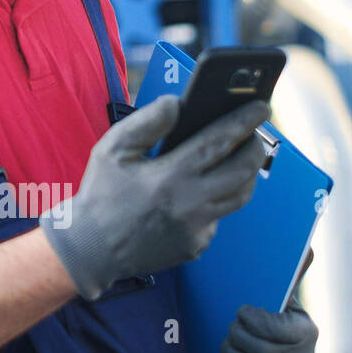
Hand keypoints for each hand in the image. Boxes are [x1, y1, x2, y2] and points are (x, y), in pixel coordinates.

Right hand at [39, 94, 270, 300]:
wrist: (91, 249)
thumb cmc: (99, 195)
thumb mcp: (111, 151)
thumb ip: (145, 123)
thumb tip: (177, 104)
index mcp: (170, 176)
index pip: (219, 142)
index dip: (243, 122)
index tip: (261, 106)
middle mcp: (191, 204)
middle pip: (243, 172)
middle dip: (254, 148)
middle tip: (254, 133)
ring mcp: (197, 228)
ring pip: (239, 197)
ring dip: (245, 174)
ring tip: (236, 158)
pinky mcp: (196, 245)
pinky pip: (217, 217)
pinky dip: (215, 200)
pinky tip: (197, 191)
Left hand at [219, 248, 318, 352]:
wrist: (278, 345)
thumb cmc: (273, 311)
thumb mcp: (282, 293)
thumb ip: (290, 273)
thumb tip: (307, 246)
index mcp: (305, 330)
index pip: (275, 331)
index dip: (252, 321)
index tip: (242, 310)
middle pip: (260, 352)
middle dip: (237, 337)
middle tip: (231, 327)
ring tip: (227, 342)